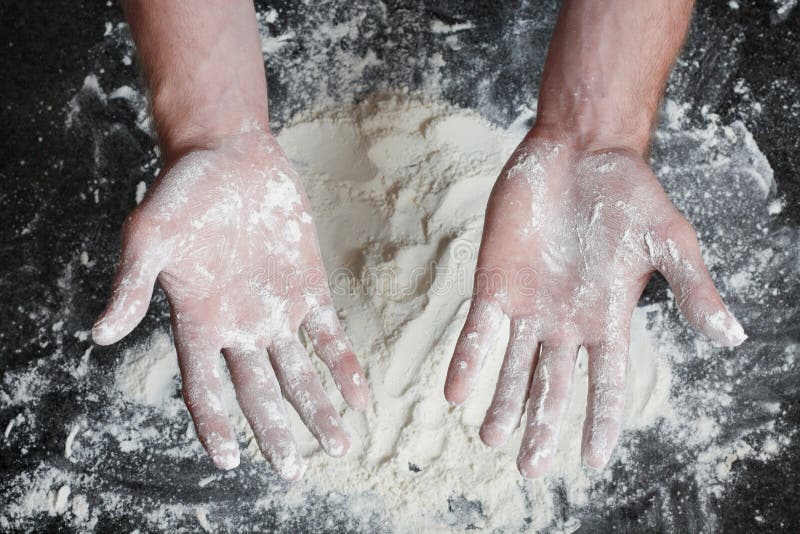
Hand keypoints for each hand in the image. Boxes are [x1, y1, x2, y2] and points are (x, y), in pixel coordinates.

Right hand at [92, 127, 368, 479]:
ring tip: (340, 444)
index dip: (215, 423)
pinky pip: (328, 336)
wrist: (230, 156)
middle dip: (277, 431)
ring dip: (318, 408)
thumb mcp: (149, 235)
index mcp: (199, 321)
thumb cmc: (182, 192)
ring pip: (299, 373)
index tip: (230, 459)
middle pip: (259, 393)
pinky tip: (360, 394)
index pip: (204, 387)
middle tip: (296, 472)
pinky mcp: (309, 288)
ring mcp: (276, 310)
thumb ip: (131, 284)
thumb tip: (98, 334)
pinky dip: (343, 365)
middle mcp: (239, 326)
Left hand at [444, 133, 745, 476]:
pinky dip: (468, 359)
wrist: (582, 153)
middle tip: (528, 468)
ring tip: (490, 438)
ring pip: (511, 366)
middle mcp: (564, 322)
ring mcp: (528, 305)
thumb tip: (733, 336)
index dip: (600, 422)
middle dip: (541, 425)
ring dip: (501, 402)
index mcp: (607, 320)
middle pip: (552, 386)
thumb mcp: (670, 242)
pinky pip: (478, 329)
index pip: (604, 384)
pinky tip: (454, 391)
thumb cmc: (631, 196)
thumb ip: (693, 289)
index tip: (591, 462)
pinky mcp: (496, 282)